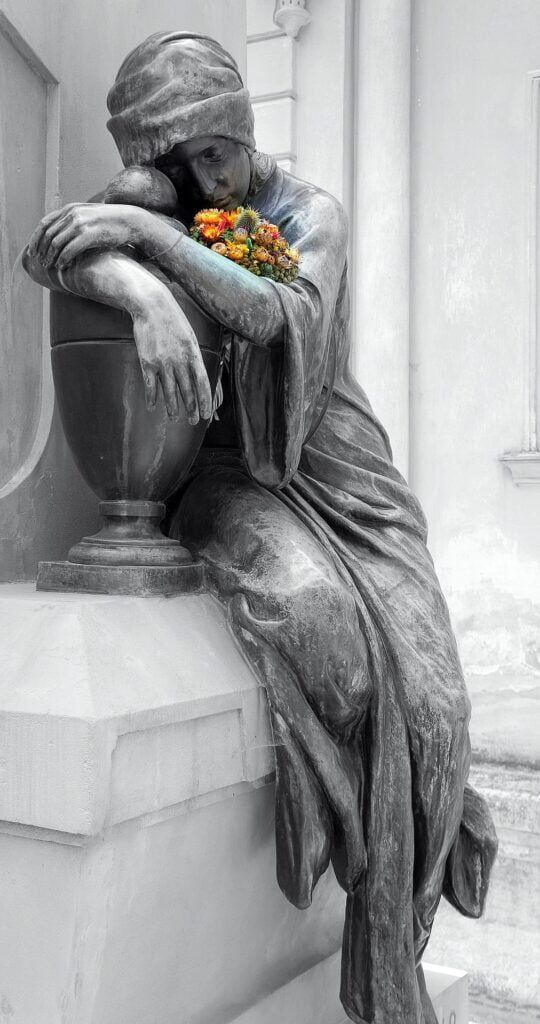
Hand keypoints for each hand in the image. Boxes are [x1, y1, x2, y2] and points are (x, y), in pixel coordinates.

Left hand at [27, 203, 146, 269]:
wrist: (130, 221)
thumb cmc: (109, 222)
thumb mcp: (88, 215)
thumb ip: (73, 220)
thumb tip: (60, 233)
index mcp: (70, 209)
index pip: (45, 223)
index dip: (36, 238)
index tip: (33, 251)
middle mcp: (73, 214)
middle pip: (48, 234)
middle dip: (42, 250)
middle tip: (41, 263)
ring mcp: (81, 224)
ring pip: (57, 243)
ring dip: (51, 257)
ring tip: (50, 266)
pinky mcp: (90, 235)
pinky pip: (70, 250)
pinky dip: (63, 259)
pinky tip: (62, 266)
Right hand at [132, 287, 212, 424]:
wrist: (152, 306)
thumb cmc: (173, 320)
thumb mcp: (190, 336)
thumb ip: (193, 356)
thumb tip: (197, 375)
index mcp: (193, 354)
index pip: (202, 383)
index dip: (205, 400)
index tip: (206, 414)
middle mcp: (180, 361)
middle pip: (187, 391)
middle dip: (191, 408)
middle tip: (193, 421)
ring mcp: (163, 362)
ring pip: (170, 391)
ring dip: (173, 407)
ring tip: (174, 418)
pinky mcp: (147, 362)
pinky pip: (151, 385)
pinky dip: (152, 397)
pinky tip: (153, 407)